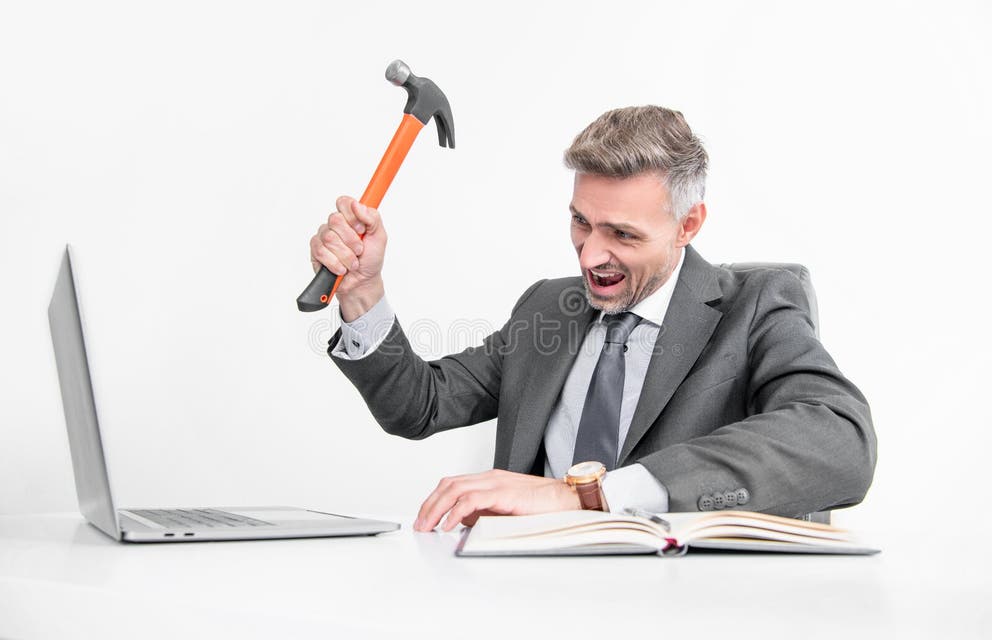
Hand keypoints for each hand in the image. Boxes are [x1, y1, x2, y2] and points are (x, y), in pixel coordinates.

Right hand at [310, 196, 387, 318]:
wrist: (362, 282)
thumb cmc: (371, 259)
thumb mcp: (380, 237)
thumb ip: (372, 218)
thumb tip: (358, 205)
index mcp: (350, 218)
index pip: (343, 202)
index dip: (351, 215)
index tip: (361, 229)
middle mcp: (335, 225)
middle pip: (335, 220)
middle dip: (351, 240)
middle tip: (359, 250)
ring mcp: (324, 237)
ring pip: (329, 238)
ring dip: (345, 255)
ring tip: (352, 263)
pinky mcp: (316, 251)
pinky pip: (321, 252)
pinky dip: (335, 263)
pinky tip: (341, 268)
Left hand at [413, 469, 581, 531]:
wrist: (570, 500)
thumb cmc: (543, 506)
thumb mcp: (505, 510)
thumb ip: (484, 512)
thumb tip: (463, 522)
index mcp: (489, 479)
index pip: (452, 484)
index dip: (433, 500)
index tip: (424, 518)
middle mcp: (490, 477)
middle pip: (448, 484)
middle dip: (429, 505)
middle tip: (419, 525)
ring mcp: (497, 483)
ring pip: (455, 489)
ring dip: (436, 509)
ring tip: (427, 527)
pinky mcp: (504, 493)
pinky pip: (472, 500)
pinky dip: (455, 512)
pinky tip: (448, 526)